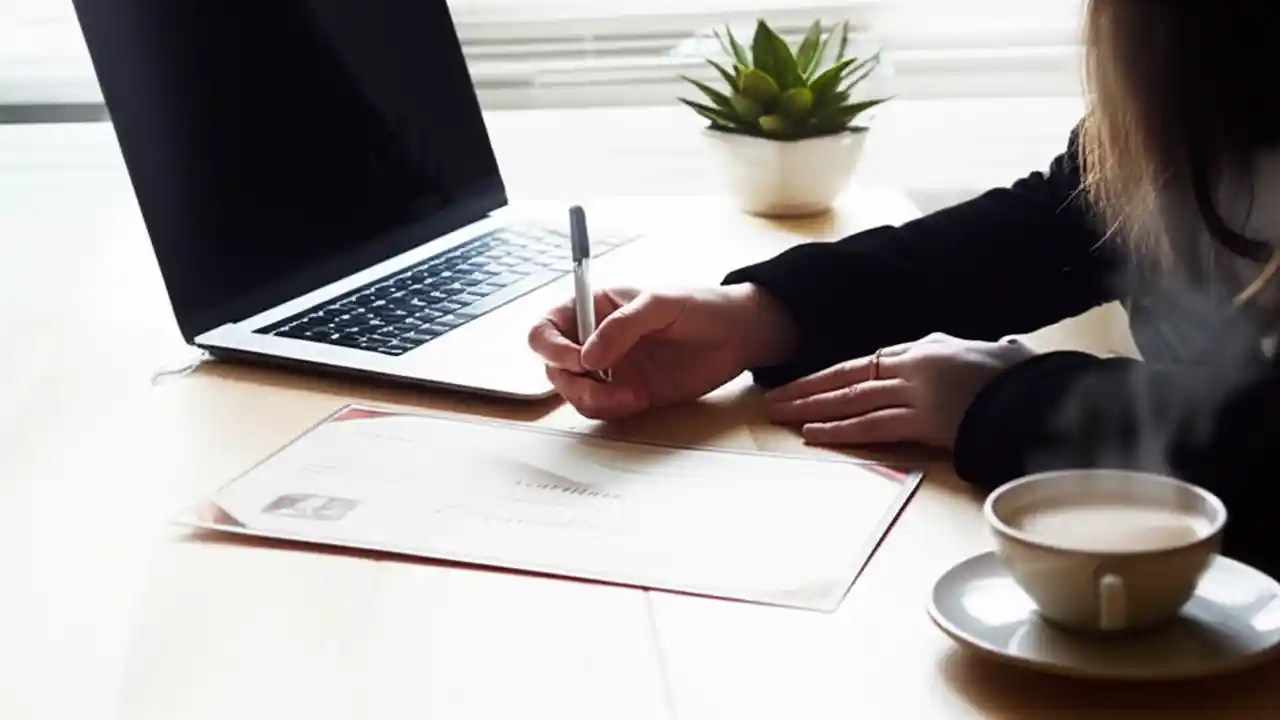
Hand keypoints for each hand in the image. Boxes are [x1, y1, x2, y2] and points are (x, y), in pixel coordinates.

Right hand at [528, 284, 795, 418]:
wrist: (738, 336)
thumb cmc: (700, 306)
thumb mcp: (661, 304)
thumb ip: (622, 326)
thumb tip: (589, 357)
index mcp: (593, 308)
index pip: (547, 328)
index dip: (551, 348)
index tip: (577, 360)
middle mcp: (594, 340)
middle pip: (554, 368)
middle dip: (573, 382)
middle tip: (603, 385)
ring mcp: (610, 370)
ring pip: (574, 393)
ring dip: (592, 400)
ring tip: (629, 397)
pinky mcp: (628, 394)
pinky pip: (601, 410)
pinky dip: (611, 411)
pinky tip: (638, 401)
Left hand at [765, 333, 1037, 448]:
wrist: (1039, 393)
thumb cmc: (1021, 375)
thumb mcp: (998, 352)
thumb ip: (986, 351)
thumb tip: (1004, 344)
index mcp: (924, 348)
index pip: (864, 362)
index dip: (830, 375)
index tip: (804, 383)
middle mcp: (912, 365)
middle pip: (846, 377)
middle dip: (806, 388)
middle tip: (772, 397)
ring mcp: (915, 391)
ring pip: (850, 399)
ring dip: (810, 408)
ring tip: (779, 414)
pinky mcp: (922, 420)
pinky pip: (872, 425)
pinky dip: (840, 429)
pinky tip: (813, 433)